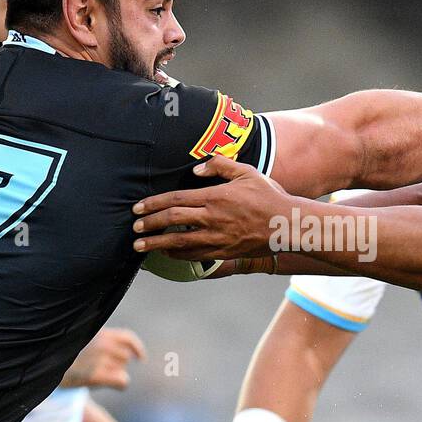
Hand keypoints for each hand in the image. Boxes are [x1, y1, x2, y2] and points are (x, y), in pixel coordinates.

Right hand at [60, 327, 145, 388]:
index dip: (136, 349)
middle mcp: (101, 343)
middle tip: (100, 370)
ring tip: (95, 375)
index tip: (141, 358)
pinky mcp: (96, 375)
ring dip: (114, 374)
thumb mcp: (80, 340)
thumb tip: (125, 351)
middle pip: (125, 357)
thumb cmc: (63, 355)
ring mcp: (99, 359)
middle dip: (118, 364)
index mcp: (99, 332)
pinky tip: (110, 385)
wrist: (45, 367)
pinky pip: (122, 381)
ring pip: (123, 369)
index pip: (127, 338)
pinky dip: (120, 384)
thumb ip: (99, 341)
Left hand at [132, 155, 291, 260]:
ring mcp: (217, 237)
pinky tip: (167, 253)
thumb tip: (197, 170)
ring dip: (157, 244)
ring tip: (140, 246)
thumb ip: (220, 166)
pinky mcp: (224, 251)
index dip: (154, 204)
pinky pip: (195, 255)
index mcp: (215, 197)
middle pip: (173, 220)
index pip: (176, 199)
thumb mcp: (247, 172)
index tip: (138, 208)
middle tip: (134, 228)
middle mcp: (212, 218)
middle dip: (150, 224)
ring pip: (180, 242)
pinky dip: (177, 255)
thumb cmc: (269, 196)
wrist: (286, 225)